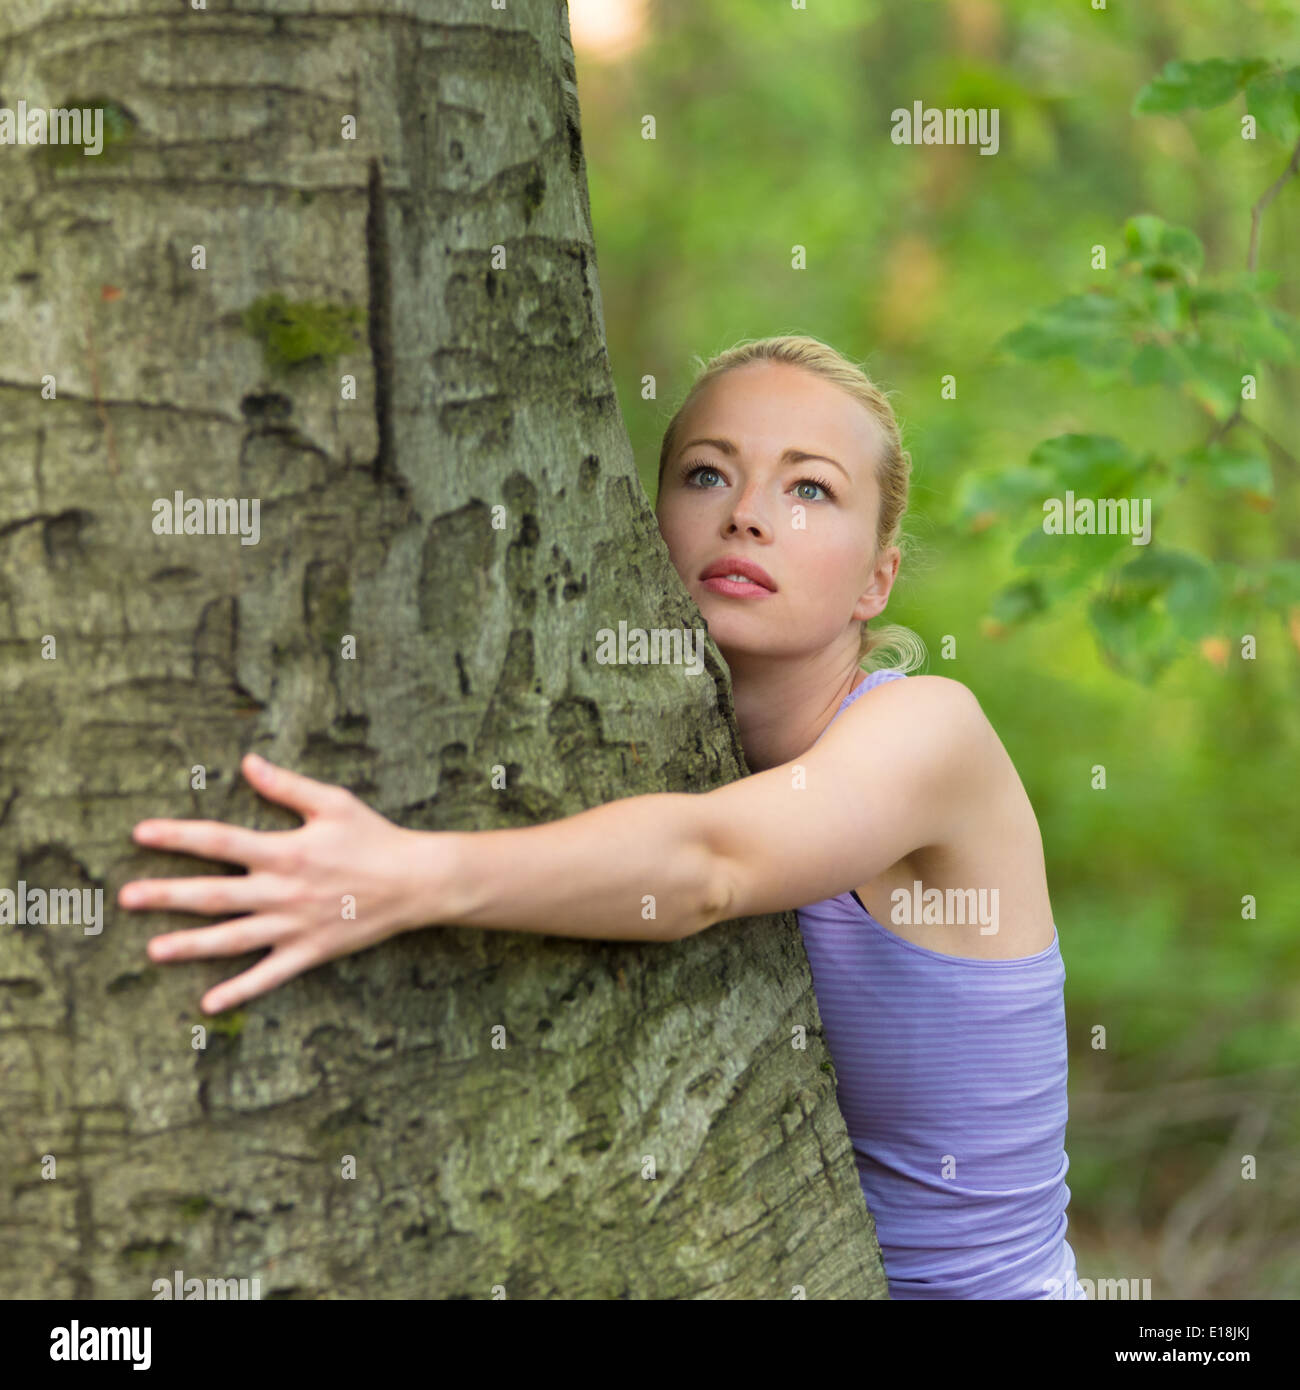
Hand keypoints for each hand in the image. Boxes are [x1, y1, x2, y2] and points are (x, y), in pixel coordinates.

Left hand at [120, 754, 425, 1014]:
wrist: (416, 882)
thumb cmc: (375, 837)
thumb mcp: (333, 802)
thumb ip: (287, 785)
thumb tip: (248, 761)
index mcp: (286, 850)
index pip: (221, 841)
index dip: (179, 836)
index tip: (141, 833)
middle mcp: (283, 890)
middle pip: (215, 894)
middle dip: (167, 896)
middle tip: (126, 898)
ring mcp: (295, 925)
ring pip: (233, 938)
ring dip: (191, 945)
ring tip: (152, 951)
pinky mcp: (310, 951)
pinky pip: (269, 975)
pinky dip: (239, 990)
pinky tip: (208, 1002)